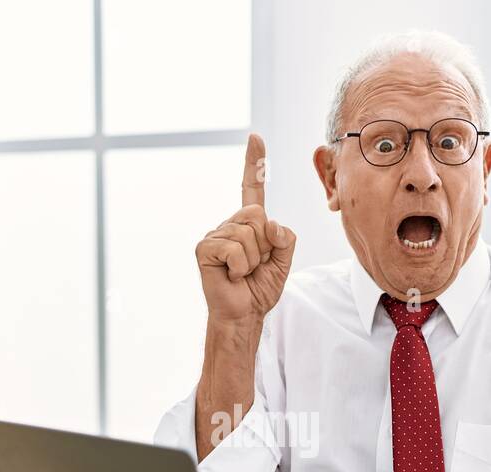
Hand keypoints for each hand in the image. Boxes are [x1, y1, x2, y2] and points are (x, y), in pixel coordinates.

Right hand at [195, 133, 296, 323]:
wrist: (244, 314)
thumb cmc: (260, 288)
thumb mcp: (284, 260)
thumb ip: (285, 238)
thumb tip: (271, 224)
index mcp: (249, 224)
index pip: (252, 188)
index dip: (254, 163)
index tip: (255, 138)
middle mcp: (230, 224)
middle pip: (257, 214)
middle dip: (265, 245)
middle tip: (255, 265)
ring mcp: (215, 234)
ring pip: (248, 233)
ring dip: (253, 259)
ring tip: (243, 273)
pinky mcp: (205, 248)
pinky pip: (234, 247)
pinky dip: (240, 267)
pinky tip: (232, 276)